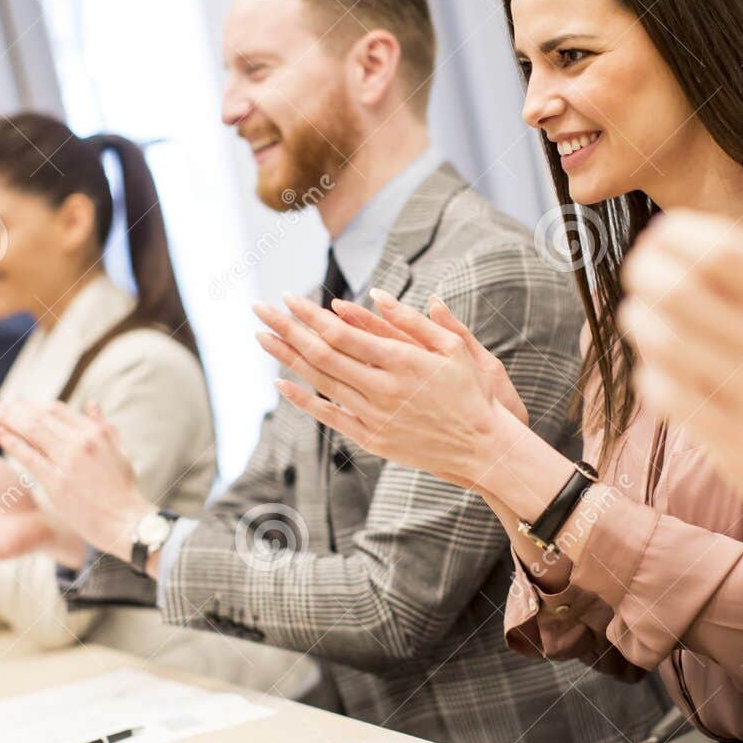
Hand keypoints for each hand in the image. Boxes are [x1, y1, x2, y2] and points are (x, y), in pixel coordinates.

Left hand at [0, 399, 150, 560]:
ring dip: (5, 418)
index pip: (56, 409)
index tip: (15, 406)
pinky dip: (12, 442)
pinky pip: (29, 456)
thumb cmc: (123, 489)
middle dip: (10, 407)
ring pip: (31, 430)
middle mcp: (82, 441)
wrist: (126, 521)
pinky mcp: (57, 482)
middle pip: (39, 415)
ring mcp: (68, 461)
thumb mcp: (120, 451)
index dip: (31, 405)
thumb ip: (104, 426)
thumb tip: (92, 403)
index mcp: (96, 433)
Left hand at [253, 289, 516, 487]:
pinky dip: (303, 400)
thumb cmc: (472, 391)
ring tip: (262, 337)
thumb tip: (375, 294)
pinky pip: (330, 416)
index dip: (309, 315)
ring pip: (320, 383)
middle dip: (286, 329)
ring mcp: (374, 417)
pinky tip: (281, 383)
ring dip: (287, 358)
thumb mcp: (452, 347)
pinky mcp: (372, 439)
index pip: (341, 333)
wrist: (482, 447)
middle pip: (321, 354)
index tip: (288, 298)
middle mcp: (382, 389)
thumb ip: (412, 321)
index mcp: (402, 361)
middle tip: (260, 310)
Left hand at [617, 163, 742, 608]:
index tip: (669, 229)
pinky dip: (651, 366)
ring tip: (646, 303)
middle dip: (645, 267)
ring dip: (640, 313)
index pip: (717, 253)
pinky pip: (668, 397)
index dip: (676, 232)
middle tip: (645, 262)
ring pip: (662, 346)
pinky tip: (661, 354)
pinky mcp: (739, 448)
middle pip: (677, 295)